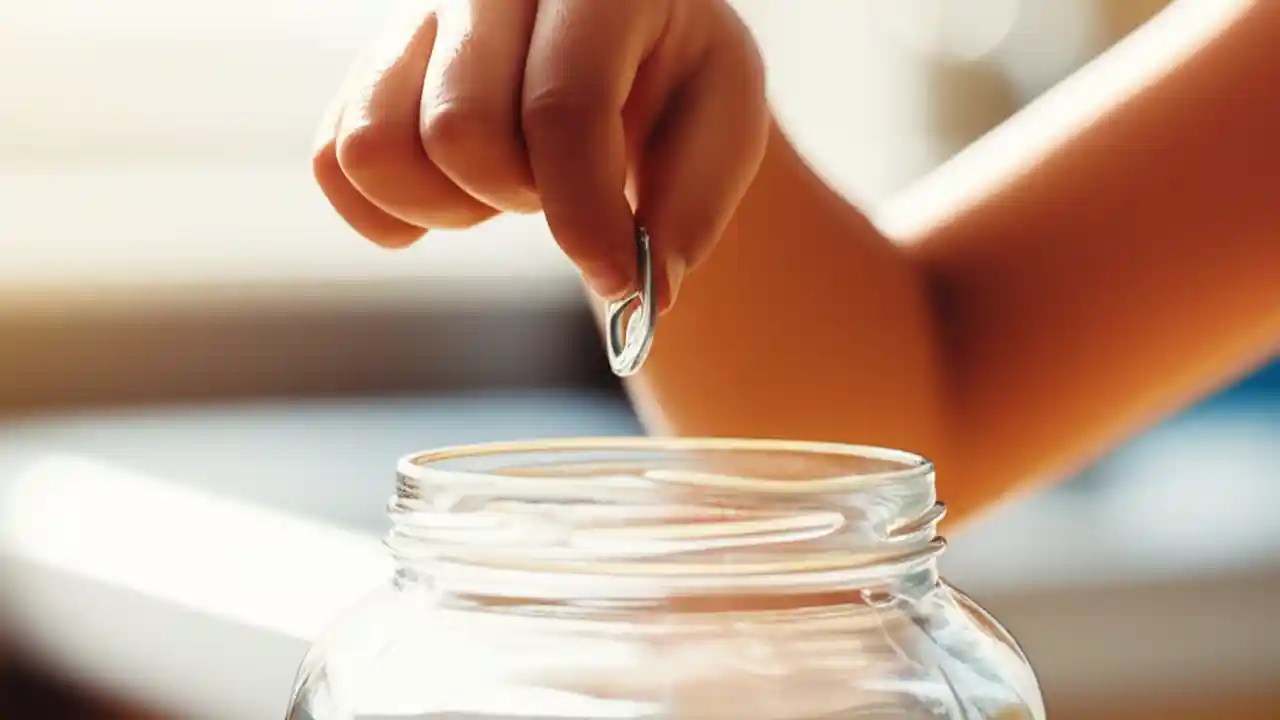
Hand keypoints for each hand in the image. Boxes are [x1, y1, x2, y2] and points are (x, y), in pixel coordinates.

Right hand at [313, 0, 767, 308]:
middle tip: (561, 184)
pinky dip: (391, 212)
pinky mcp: (370, 68)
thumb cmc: (675, 82)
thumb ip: (692, 205)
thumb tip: (643, 293)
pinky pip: (334, 163)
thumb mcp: (721, 126)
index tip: (619, 280)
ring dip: (450, 205)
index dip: (586, 214)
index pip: (562, 105)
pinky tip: (456, 196)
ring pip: (375, 148)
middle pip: (460, 130)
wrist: (622, 46)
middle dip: (520, 196)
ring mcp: (416, 17)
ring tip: (508, 182)